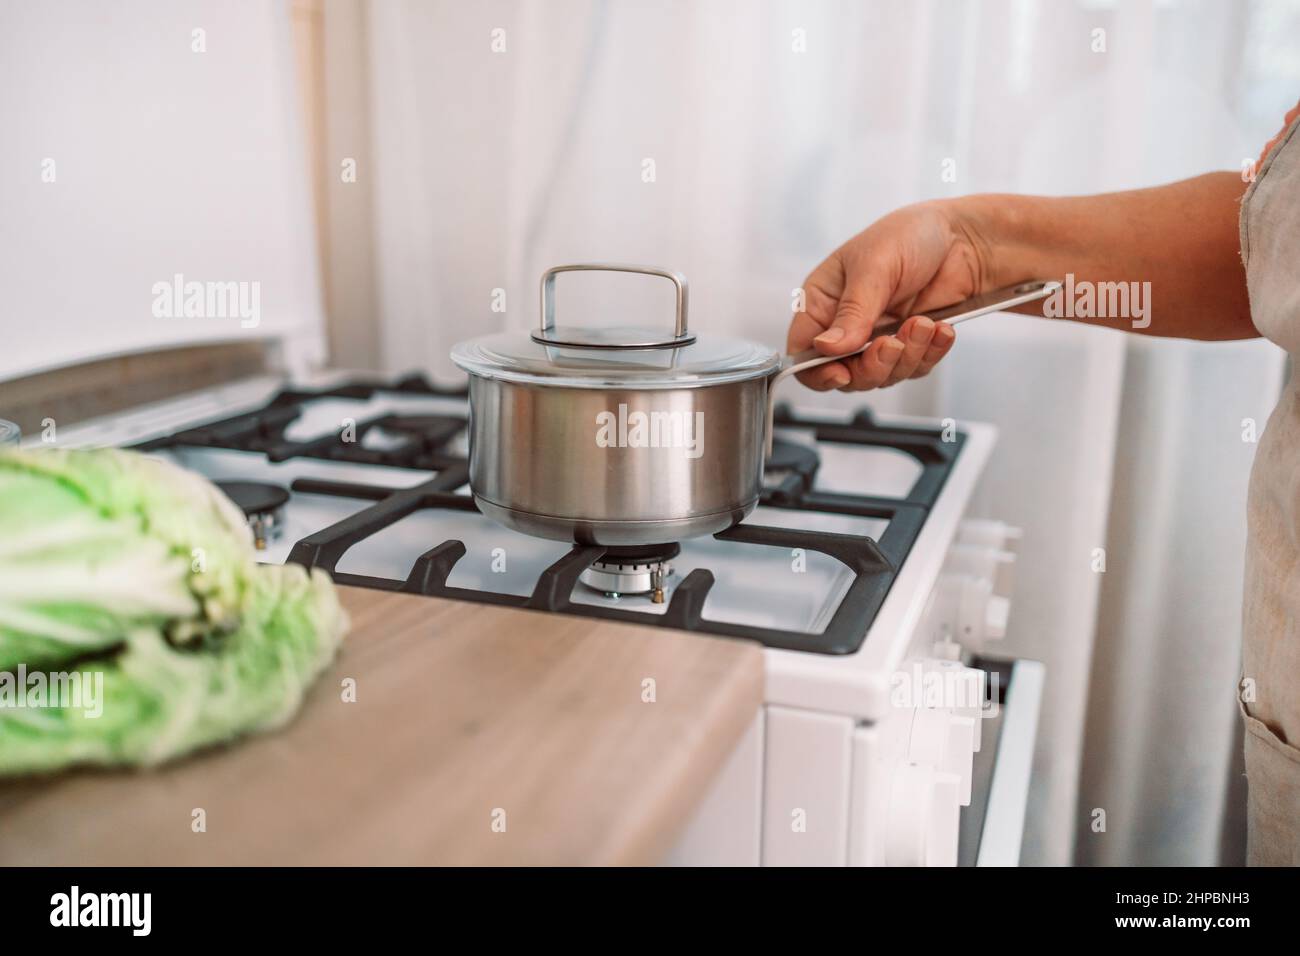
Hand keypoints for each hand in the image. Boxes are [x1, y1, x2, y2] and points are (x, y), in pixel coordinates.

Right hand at [787, 201, 988, 389]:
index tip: (840, 373)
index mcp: (823, 300)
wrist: (966, 237)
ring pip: (880, 377)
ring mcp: (878, 338)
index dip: (816, 369)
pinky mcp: (910, 346)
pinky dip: (929, 354)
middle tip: (893, 343)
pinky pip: (913, 370)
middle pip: (842, 373)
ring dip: (906, 356)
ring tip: (924, 323)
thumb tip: (826, 347)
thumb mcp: (874, 266)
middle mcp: (846, 324)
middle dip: (871, 366)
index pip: (803, 350)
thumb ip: (852, 311)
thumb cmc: (911, 234)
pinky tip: (940, 328)